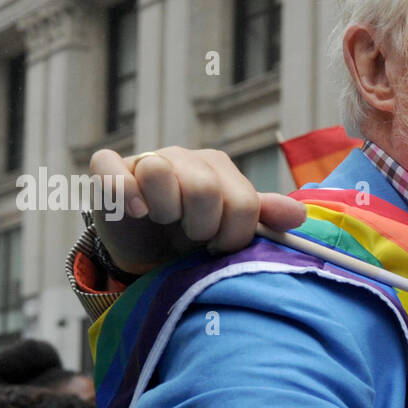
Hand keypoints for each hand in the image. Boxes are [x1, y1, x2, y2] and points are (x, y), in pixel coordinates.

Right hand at [87, 147, 308, 274]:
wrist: (145, 249)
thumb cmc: (192, 237)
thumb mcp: (230, 229)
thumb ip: (263, 218)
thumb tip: (299, 216)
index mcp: (219, 169)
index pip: (243, 203)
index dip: (235, 236)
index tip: (220, 246)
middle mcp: (185, 158)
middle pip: (204, 189)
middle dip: (202, 227)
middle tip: (192, 237)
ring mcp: (146, 160)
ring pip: (160, 171)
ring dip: (166, 209)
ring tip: (164, 222)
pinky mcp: (108, 169)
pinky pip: (109, 167)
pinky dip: (123, 192)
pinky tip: (138, 211)